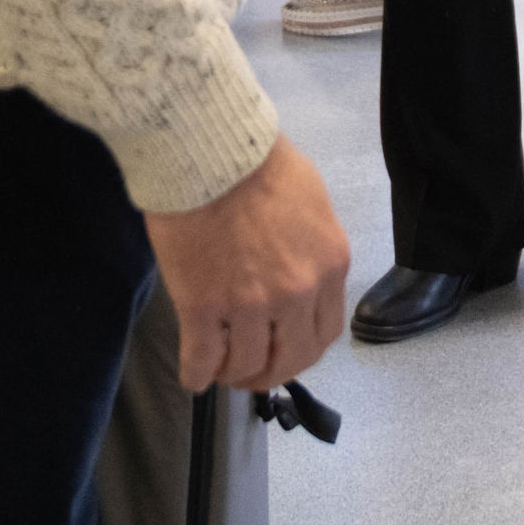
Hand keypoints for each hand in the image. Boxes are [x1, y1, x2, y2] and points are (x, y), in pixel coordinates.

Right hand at [143, 137, 351, 394]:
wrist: (209, 150)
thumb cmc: (257, 162)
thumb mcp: (311, 202)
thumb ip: (312, 249)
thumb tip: (301, 274)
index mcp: (329, 266)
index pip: (325, 332)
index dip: (302, 350)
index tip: (284, 351)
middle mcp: (297, 293)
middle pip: (290, 358)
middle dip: (270, 373)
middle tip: (250, 372)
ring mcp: (250, 304)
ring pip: (245, 365)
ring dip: (232, 374)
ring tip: (218, 369)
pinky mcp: (203, 307)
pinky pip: (202, 360)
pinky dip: (197, 374)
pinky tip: (194, 374)